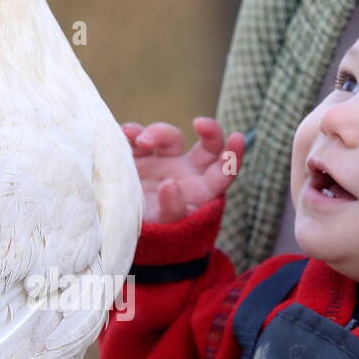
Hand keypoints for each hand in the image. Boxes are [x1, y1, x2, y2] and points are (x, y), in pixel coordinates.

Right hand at [122, 117, 245, 224]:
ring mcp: (164, 163)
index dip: (234, 153)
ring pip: (169, 137)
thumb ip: (173, 209)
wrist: (120, 234)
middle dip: (209, 130)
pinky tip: (126, 135)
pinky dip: (133, 133)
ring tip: (141, 142)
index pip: (225, 170)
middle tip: (200, 123)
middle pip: (207, 145)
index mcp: (202, 190)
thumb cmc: (151, 235)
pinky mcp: (140, 159)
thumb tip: (170, 184)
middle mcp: (187, 173)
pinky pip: (139, 139)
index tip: (237, 137)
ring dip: (156, 132)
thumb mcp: (165, 227)